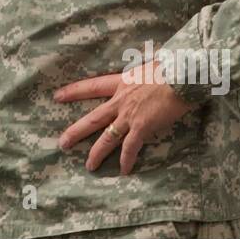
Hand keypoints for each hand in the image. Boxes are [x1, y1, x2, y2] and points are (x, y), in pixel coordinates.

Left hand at [54, 67, 191, 175]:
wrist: (181, 75)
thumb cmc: (170, 67)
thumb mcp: (148, 68)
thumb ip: (141, 77)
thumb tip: (144, 76)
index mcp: (121, 83)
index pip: (92, 86)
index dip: (74, 91)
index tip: (57, 96)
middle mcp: (121, 100)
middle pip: (93, 118)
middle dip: (76, 132)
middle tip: (62, 143)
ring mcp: (130, 115)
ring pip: (107, 138)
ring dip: (97, 153)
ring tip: (89, 166)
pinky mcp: (142, 127)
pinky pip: (131, 148)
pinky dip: (127, 160)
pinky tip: (124, 171)